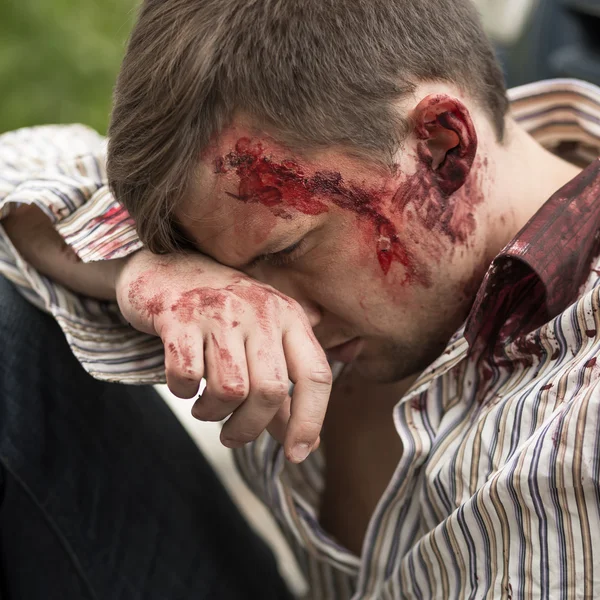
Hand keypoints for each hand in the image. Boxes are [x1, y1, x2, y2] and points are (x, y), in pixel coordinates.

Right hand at [116, 249, 331, 462]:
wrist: (166, 267)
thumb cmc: (222, 311)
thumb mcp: (262, 337)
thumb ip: (284, 384)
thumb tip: (302, 439)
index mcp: (289, 315)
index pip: (316, 375)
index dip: (310, 421)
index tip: (296, 454)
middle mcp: (260, 309)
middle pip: (270, 391)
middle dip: (250, 428)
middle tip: (232, 436)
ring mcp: (219, 310)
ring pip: (230, 389)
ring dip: (213, 413)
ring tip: (205, 406)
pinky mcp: (179, 316)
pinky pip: (186, 376)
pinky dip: (183, 392)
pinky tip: (185, 385)